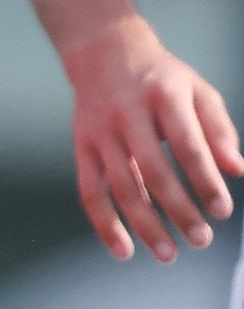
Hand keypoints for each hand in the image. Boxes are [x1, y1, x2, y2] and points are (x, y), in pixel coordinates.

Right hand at [58, 19, 241, 262]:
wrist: (104, 55)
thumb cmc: (161, 78)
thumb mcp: (197, 92)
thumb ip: (218, 130)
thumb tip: (237, 170)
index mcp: (164, 95)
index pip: (187, 145)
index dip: (205, 180)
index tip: (222, 211)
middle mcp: (127, 115)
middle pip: (152, 172)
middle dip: (178, 210)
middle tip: (200, 240)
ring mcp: (99, 134)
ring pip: (120, 189)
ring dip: (144, 225)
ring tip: (168, 253)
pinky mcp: (80, 150)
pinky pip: (90, 194)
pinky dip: (105, 226)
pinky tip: (124, 250)